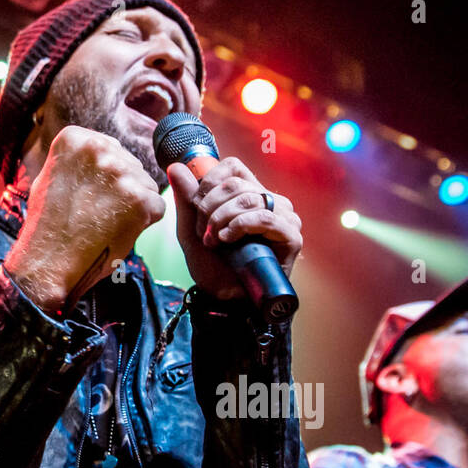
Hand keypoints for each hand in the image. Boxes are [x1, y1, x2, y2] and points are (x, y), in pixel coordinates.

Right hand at [5, 125, 165, 313]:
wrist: (47, 261)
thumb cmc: (49, 225)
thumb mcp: (52, 175)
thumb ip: (81, 160)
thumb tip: (107, 151)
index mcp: (76, 138)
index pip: (112, 150)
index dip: (105, 178)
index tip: (87, 195)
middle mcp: (99, 149)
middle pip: (132, 166)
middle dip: (122, 190)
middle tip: (96, 214)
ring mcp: (121, 173)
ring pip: (146, 186)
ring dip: (134, 206)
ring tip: (105, 223)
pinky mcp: (139, 199)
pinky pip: (157, 206)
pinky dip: (145, 222)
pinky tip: (119, 231)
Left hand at [166, 158, 301, 300]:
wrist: (225, 301)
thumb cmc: (214, 268)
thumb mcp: (192, 231)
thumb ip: (186, 199)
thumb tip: (175, 166)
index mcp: (250, 194)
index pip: (232, 167)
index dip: (209, 183)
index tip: (197, 209)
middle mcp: (270, 202)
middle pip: (236, 183)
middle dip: (210, 207)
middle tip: (204, 233)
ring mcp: (284, 218)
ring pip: (248, 198)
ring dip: (222, 218)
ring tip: (214, 241)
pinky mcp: (291, 236)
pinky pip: (265, 218)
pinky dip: (240, 226)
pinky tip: (227, 240)